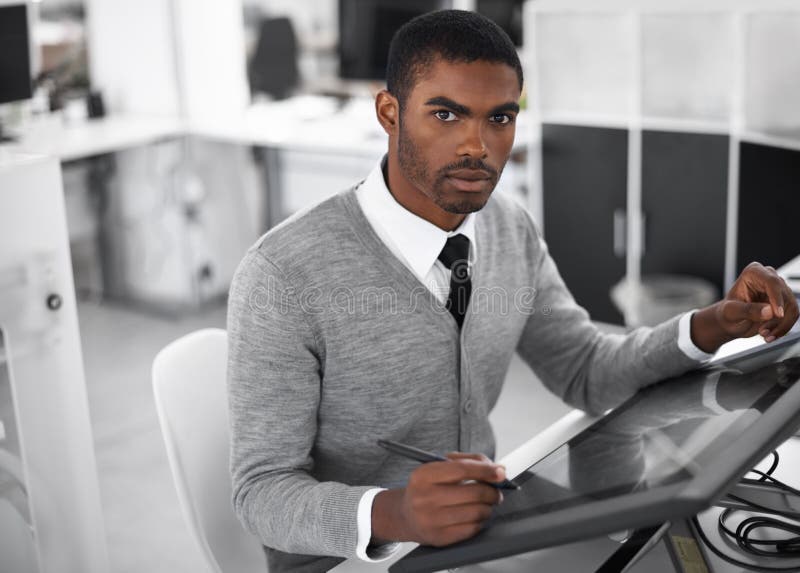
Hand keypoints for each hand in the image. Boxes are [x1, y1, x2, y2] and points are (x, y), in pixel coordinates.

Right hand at [371, 452, 504, 546]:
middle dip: (492, 491)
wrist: (406, 515)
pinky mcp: (440, 538)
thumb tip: (497, 470)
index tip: (500, 472)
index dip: (485, 470)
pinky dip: (480, 521)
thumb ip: (467, 461)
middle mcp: (424, 497)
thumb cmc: (428, 488)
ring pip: (477, 512)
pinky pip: (472, 528)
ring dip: (488, 507)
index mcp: (423, 475)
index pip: (461, 469)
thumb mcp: (438, 467)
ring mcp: (431, 520)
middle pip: (473, 492)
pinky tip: (475, 516)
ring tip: (486, 504)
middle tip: (496, 491)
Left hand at [691, 262, 798, 352]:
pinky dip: (783, 328)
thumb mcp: (731, 313)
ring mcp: (779, 289)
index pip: (772, 282)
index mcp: (753, 273)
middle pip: (785, 296)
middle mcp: (769, 277)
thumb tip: (769, 311)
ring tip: (764, 335)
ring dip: (780, 325)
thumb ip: (748, 310)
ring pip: (792, 307)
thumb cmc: (727, 314)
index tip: (777, 314)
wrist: (731, 322)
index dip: (777, 299)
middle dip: (776, 318)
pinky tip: (771, 335)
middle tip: (762, 332)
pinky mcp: (785, 302)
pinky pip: (793, 315)